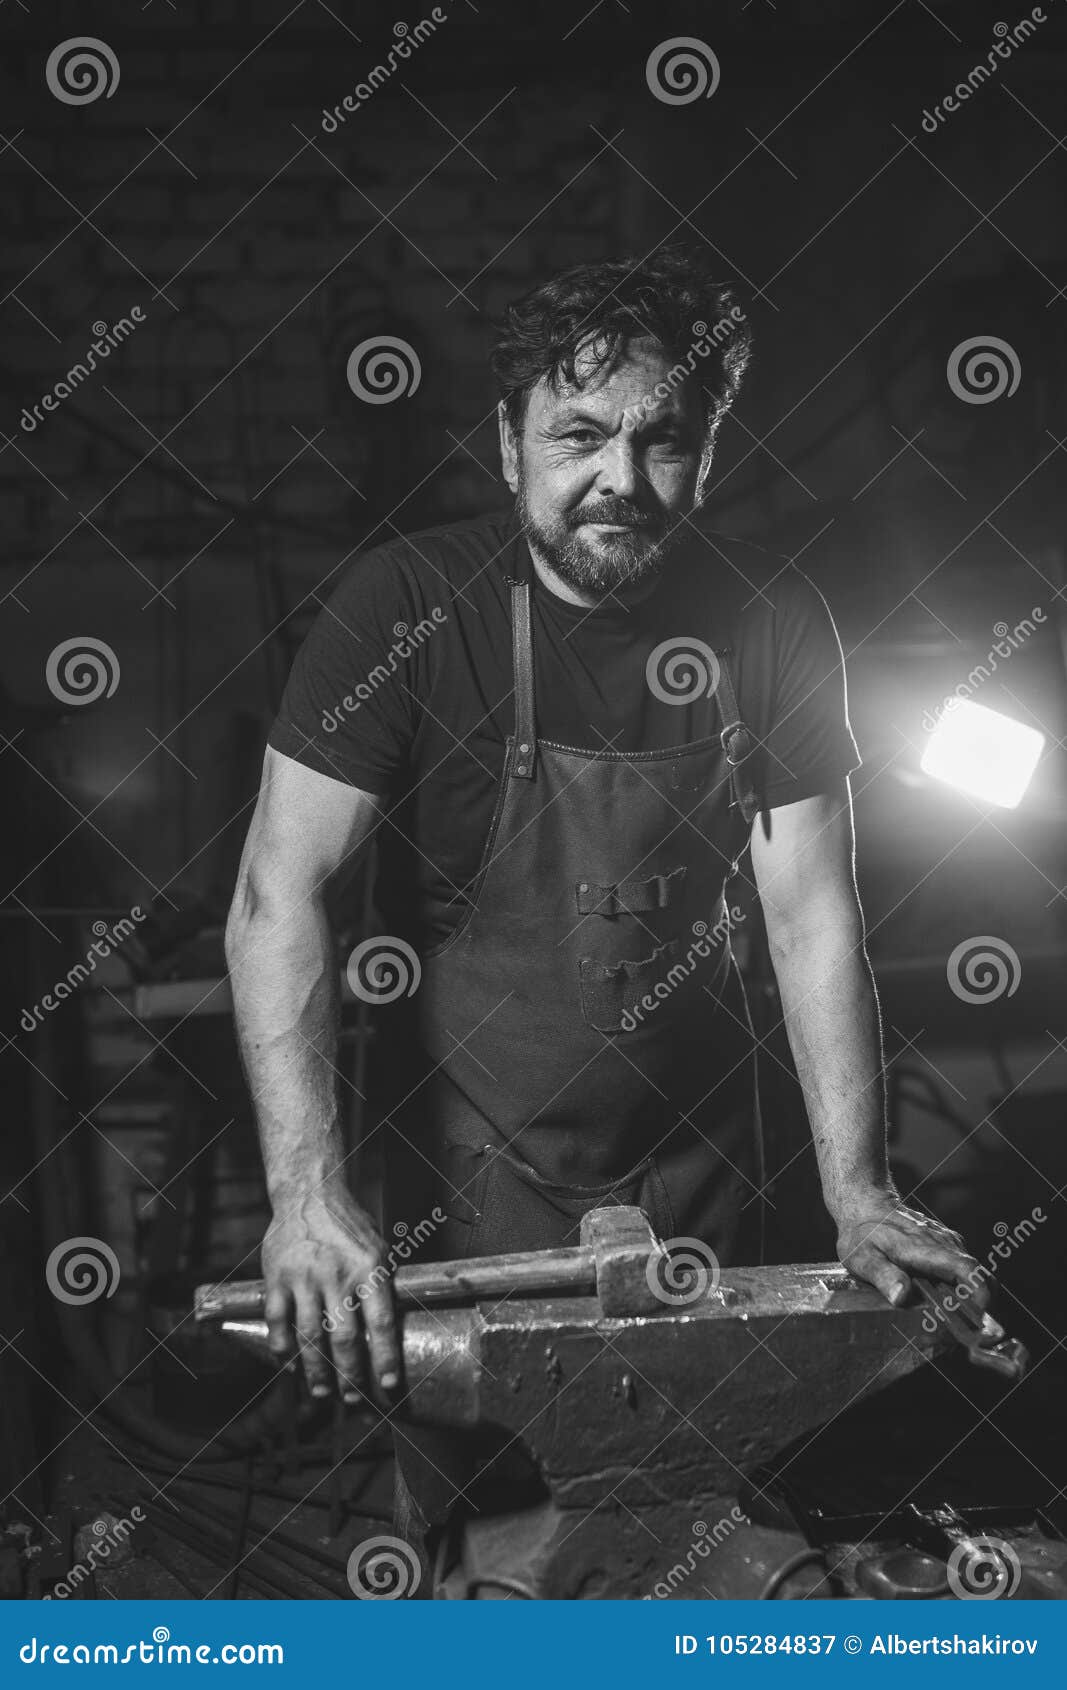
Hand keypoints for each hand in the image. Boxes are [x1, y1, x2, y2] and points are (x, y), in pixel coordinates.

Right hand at [261, 1179, 400, 1403]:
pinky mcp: (276, 1277)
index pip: (381, 1323)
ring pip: (310, 1336)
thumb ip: (382, 1287)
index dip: (385, 1357)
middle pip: (345, 1338)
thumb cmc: (350, 1227)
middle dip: (350, 1376)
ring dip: (317, 1371)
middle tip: (352, 1400)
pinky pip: (278, 1321)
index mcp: (369, 1268)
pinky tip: (289, 1366)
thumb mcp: (378, 1249)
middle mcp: (337, 1275)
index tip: (388, 1385)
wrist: (310, 1193)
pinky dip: (282, 1348)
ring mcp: (304, 1277)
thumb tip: (389, 1334)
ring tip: (323, 1392)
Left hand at [834, 1187, 994, 1319]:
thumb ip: (884, 1276)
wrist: (866, 1206)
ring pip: (973, 1273)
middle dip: (978, 1305)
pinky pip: (963, 1269)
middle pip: (980, 1276)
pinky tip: (937, 1298)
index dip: (980, 1295)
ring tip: (945, 1316)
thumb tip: (902, 1297)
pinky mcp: (948, 1244)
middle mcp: (945, 1243)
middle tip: (961, 1328)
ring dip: (968, 1297)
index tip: (978, 1317)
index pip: (968, 1270)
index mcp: (927, 1248)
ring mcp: (949, 1242)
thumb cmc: (863, 1234)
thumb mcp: (864, 1258)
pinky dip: (960, 1287)